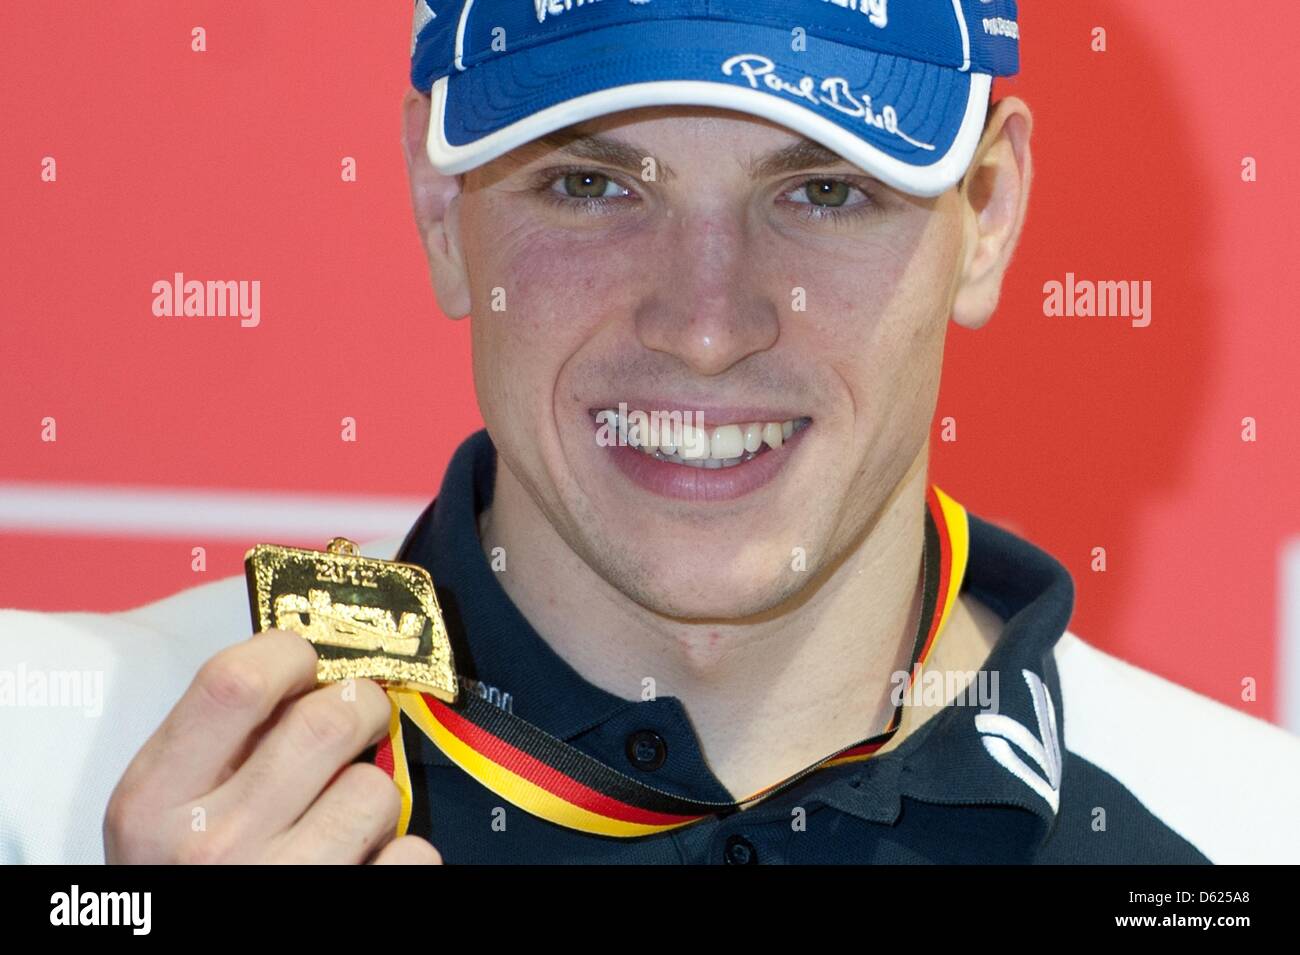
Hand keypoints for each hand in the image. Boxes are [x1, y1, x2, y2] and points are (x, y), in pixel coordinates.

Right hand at [103, 628, 441, 863]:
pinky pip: (413, 851)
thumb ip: (212, 742)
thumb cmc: (182, 877)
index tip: (304, 663)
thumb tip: (304, 667)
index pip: (235, 682)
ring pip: (376, 787)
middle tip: (358, 717)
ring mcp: (282, 884)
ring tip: (344, 813)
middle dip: (359, 707)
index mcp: (154, 801)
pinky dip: (402, 850)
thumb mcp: (159, 813)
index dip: (287, 654)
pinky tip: (364, 859)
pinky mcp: (342, 914)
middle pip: (327, 722)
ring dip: (373, 790)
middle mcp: (212, 844)